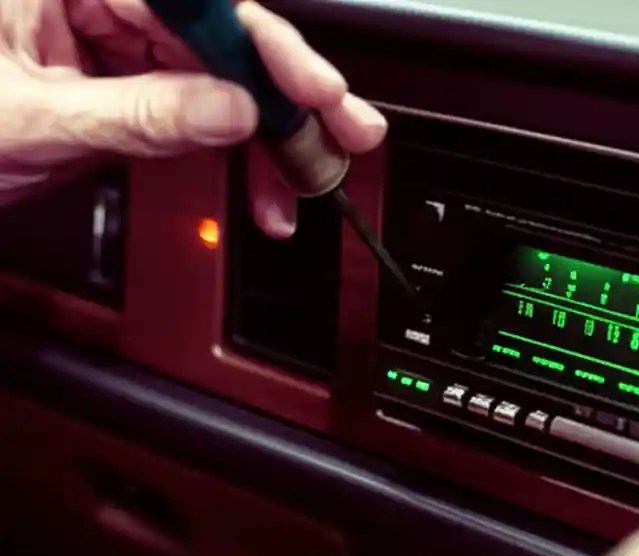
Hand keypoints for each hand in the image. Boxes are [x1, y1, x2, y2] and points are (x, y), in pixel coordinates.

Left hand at [0, 0, 385, 236]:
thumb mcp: (27, 120)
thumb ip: (139, 114)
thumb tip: (230, 111)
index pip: (190, 1)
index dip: (263, 45)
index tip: (312, 89)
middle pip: (214, 36)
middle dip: (284, 94)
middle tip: (343, 132)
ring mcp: (99, 41)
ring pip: (210, 79)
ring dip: (265, 138)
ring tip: (305, 182)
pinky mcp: (109, 86)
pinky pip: (185, 112)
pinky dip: (223, 156)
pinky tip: (254, 190)